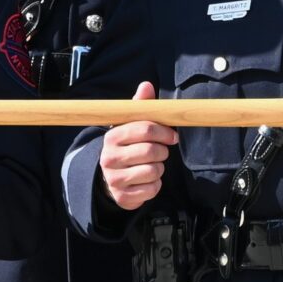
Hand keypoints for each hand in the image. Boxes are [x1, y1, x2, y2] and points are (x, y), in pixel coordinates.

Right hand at [100, 81, 179, 211]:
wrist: (109, 177)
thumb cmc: (127, 146)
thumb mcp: (131, 125)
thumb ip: (140, 106)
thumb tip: (146, 85)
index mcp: (112, 136)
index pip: (145, 129)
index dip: (164, 132)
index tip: (173, 136)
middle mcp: (109, 158)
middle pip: (151, 151)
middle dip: (163, 152)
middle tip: (162, 152)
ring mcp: (114, 179)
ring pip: (153, 171)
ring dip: (160, 169)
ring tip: (152, 166)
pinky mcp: (122, 196)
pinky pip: (151, 190)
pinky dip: (156, 185)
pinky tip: (148, 180)